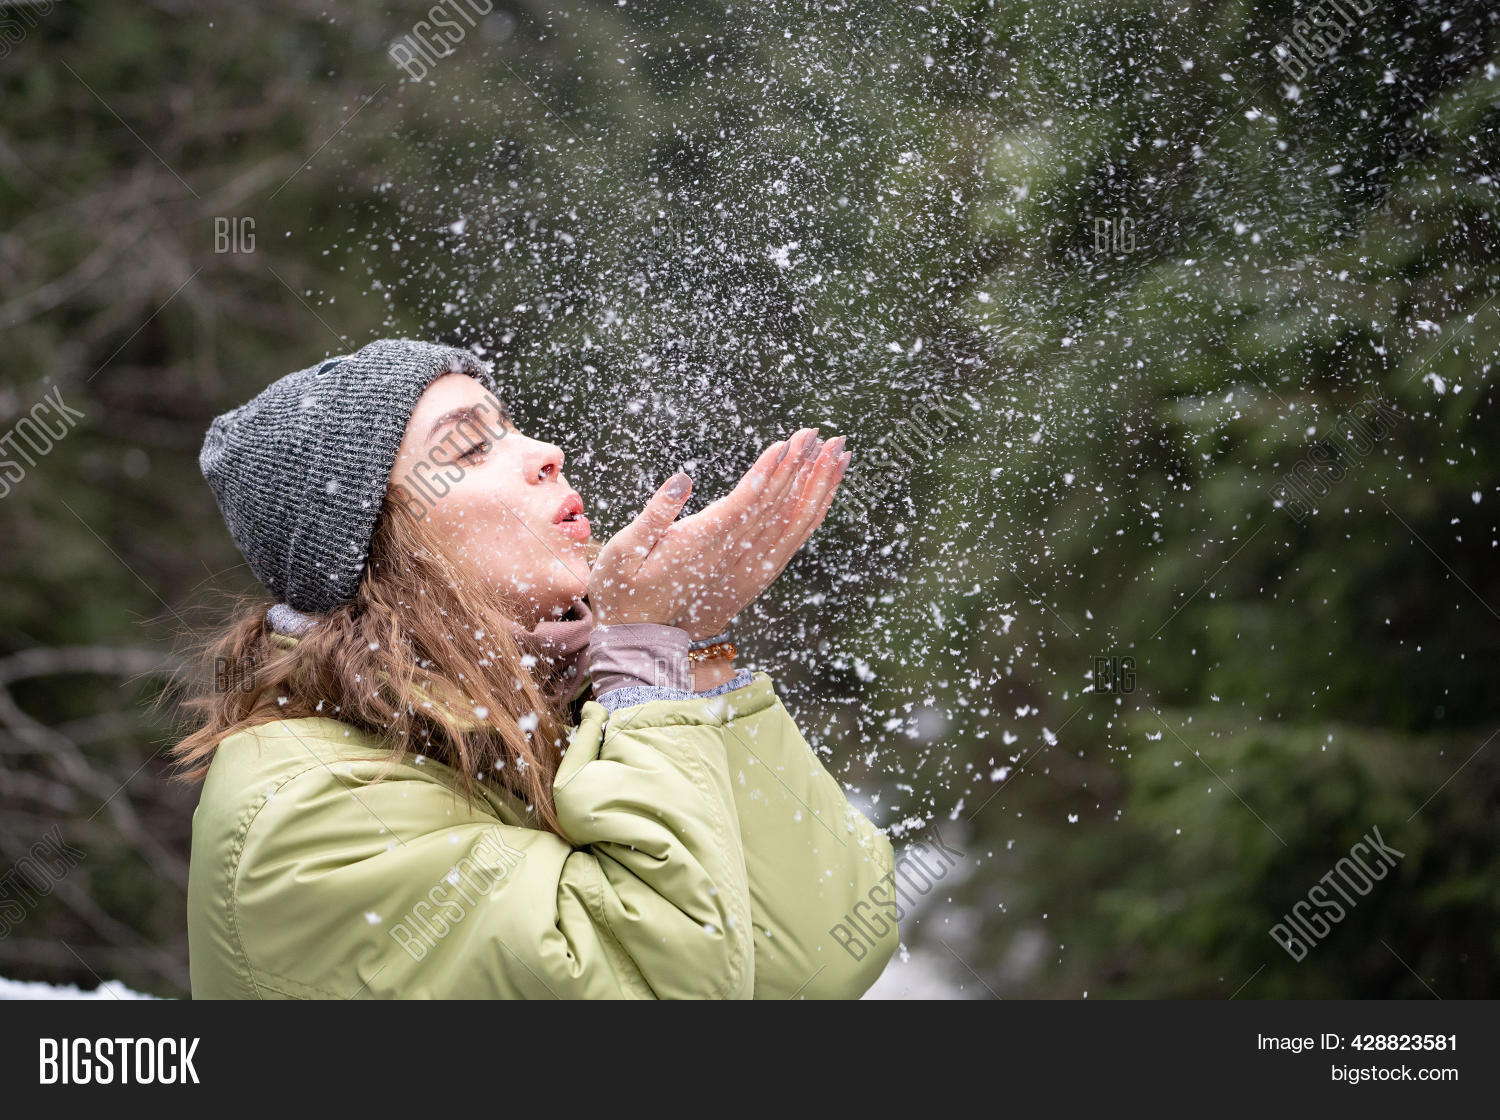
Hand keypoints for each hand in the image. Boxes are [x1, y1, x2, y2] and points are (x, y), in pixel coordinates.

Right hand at [587, 428, 850, 635]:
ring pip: (791, 524)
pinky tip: (823, 492)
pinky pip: (791, 542)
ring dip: (816, 488)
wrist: (638, 639)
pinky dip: (810, 514)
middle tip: (820, 433)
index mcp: (699, 546)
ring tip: (836, 453)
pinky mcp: (755, 577)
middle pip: (776, 508)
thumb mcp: (622, 551)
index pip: (745, 504)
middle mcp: (731, 558)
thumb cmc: (623, 588)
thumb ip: (654, 515)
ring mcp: (747, 570)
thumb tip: (682, 479)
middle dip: (800, 468)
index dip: (769, 473)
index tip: (789, 443)